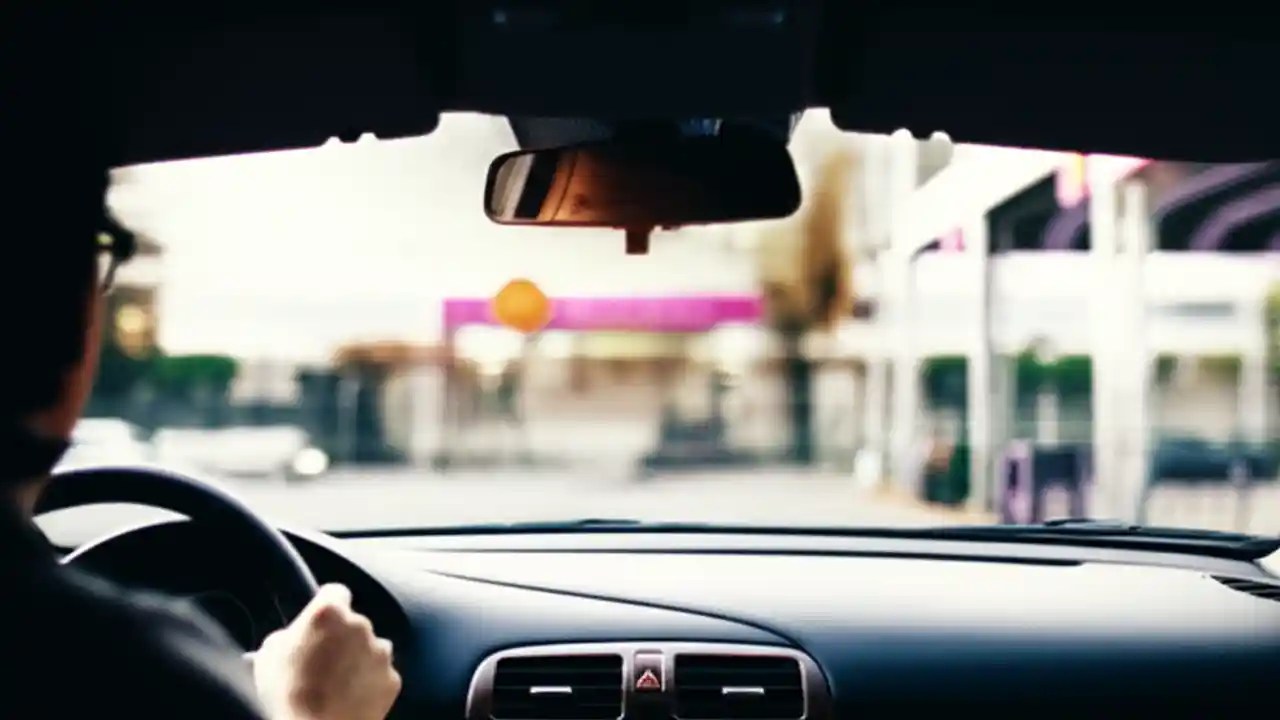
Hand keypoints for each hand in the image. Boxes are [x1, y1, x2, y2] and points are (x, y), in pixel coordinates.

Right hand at [251, 584, 400, 719]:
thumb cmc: (287, 693)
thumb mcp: (269, 655)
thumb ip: (286, 635)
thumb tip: (289, 638)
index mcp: (329, 612)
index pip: (335, 592)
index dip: (327, 604)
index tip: (320, 620)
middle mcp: (361, 625)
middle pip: (354, 623)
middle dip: (342, 637)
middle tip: (323, 660)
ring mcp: (381, 652)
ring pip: (371, 648)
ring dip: (358, 659)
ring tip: (336, 683)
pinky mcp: (392, 679)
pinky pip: (380, 674)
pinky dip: (370, 682)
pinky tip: (350, 697)